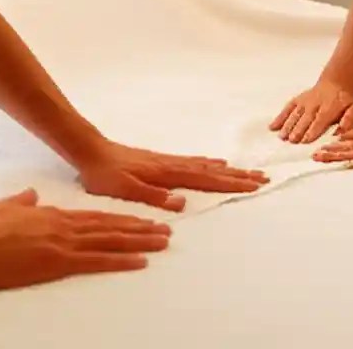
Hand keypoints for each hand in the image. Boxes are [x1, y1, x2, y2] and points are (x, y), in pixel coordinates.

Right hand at [0, 188, 170, 289]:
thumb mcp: (3, 208)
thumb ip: (21, 202)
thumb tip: (31, 196)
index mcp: (52, 214)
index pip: (94, 216)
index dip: (120, 218)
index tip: (140, 220)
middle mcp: (63, 225)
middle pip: (110, 225)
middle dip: (139, 227)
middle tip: (165, 229)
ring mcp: (62, 242)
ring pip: (110, 239)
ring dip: (139, 240)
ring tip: (163, 241)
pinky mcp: (57, 261)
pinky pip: (97, 260)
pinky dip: (122, 259)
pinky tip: (141, 261)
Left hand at [77, 142, 269, 211]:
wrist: (89, 151)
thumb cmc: (104, 174)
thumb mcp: (125, 190)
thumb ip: (154, 196)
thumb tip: (182, 202)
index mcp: (167, 174)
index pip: (205, 180)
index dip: (230, 184)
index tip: (253, 185)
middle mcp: (172, 165)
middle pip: (212, 171)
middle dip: (238, 176)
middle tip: (262, 178)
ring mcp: (167, 161)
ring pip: (205, 165)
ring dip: (227, 170)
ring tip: (246, 171)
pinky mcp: (160, 161)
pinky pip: (193, 161)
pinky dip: (208, 163)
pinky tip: (214, 163)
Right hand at [270, 80, 352, 143]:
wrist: (337, 82)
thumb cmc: (346, 101)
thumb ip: (350, 120)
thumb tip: (341, 131)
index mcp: (331, 107)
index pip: (321, 119)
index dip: (313, 129)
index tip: (306, 140)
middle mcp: (315, 104)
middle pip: (306, 118)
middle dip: (299, 129)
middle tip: (292, 140)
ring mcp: (305, 101)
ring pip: (295, 114)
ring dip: (288, 125)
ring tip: (282, 137)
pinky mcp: (298, 100)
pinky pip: (288, 108)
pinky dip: (280, 117)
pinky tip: (272, 127)